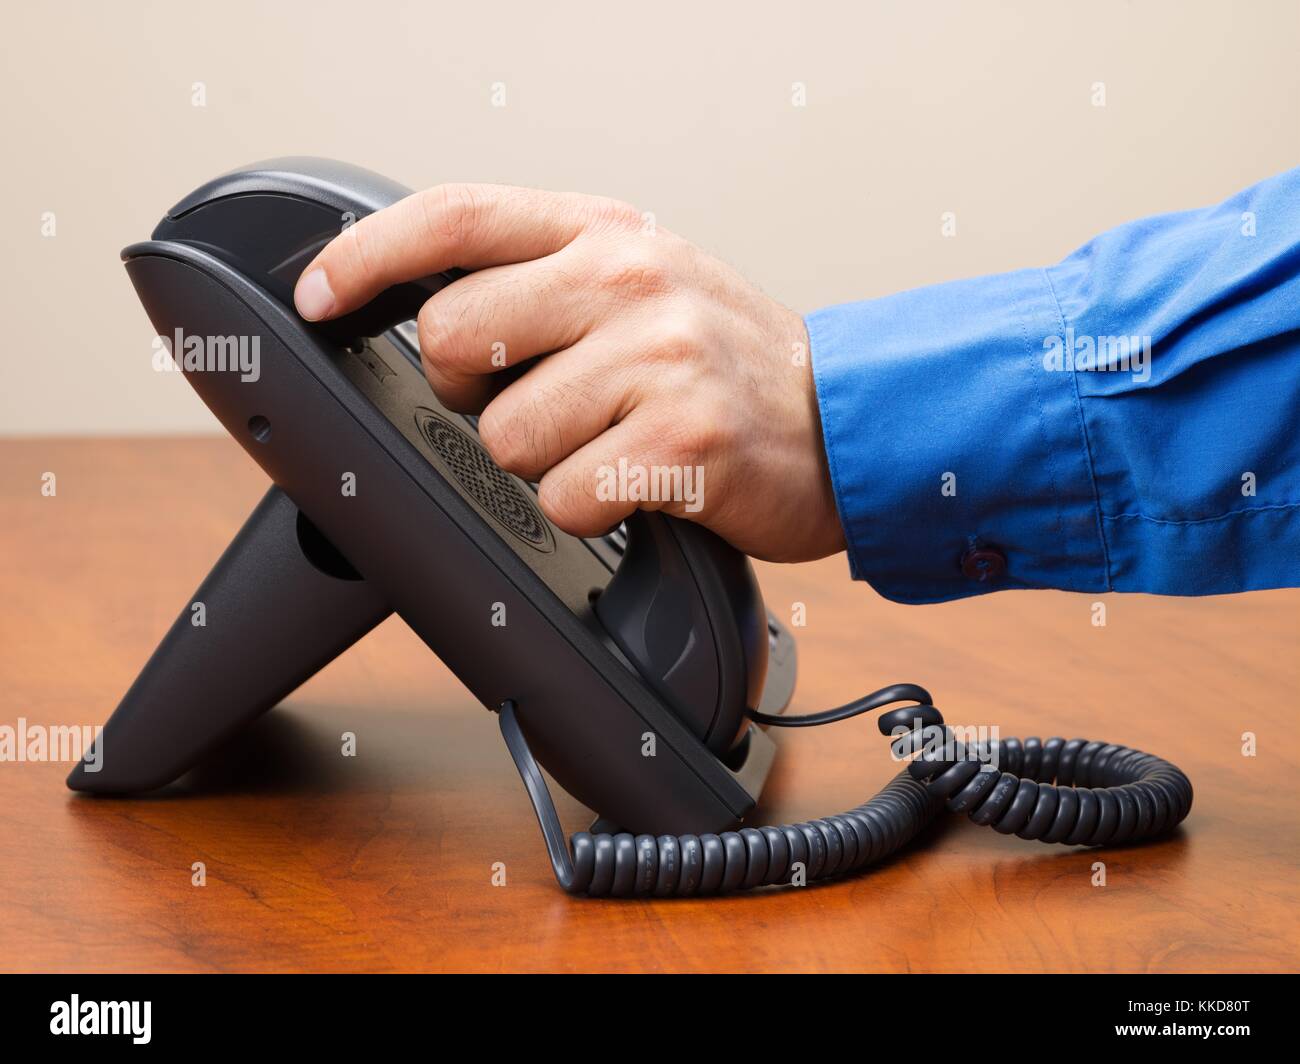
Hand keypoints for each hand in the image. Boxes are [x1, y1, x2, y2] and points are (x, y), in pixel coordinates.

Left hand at [294, 184, 845, 562]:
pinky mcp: (680, 443)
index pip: (455, 215)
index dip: (367, 254)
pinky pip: (562, 497)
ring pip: (504, 435)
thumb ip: (544, 277)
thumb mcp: (641, 282)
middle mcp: (629, 278)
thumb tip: (428, 307)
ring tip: (611, 442)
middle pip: (454, 336)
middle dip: (473, 391)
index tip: (320, 294)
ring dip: (542, 460)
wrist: (838, 422)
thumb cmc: (727, 360)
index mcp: (607, 231)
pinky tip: (638, 483)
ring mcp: (658, 358)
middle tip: (542, 398)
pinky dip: (587, 509)